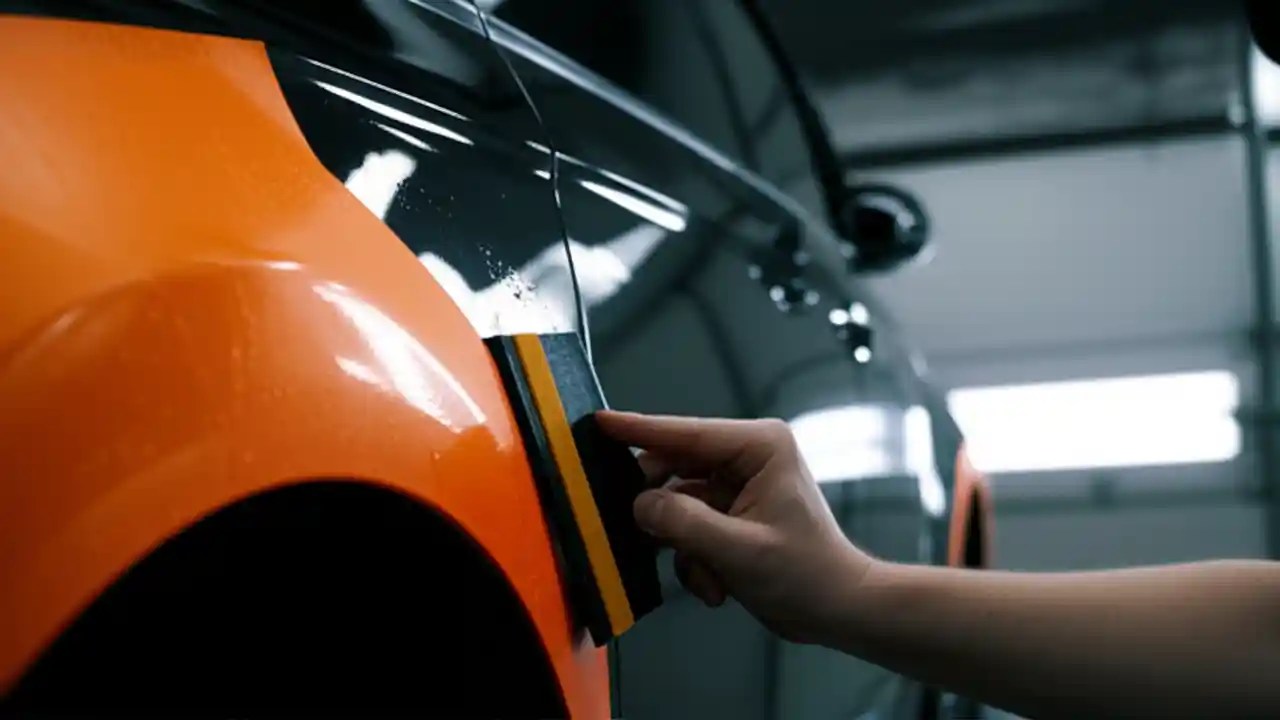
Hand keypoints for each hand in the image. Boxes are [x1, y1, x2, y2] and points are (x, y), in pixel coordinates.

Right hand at [597, 411, 874, 643]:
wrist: (837, 610)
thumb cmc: (805, 575)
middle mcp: (746, 457)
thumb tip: (639, 504)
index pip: (686, 433)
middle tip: (644, 536)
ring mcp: (736, 485)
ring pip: (676, 503)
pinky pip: (687, 527)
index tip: (598, 422)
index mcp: (758, 446)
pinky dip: (694, 560)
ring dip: (683, 546)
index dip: (638, 429)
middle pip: (674, 467)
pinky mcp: (729, 513)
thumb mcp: (739, 551)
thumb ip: (684, 524)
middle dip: (664, 512)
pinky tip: (718, 586)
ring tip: (708, 577)